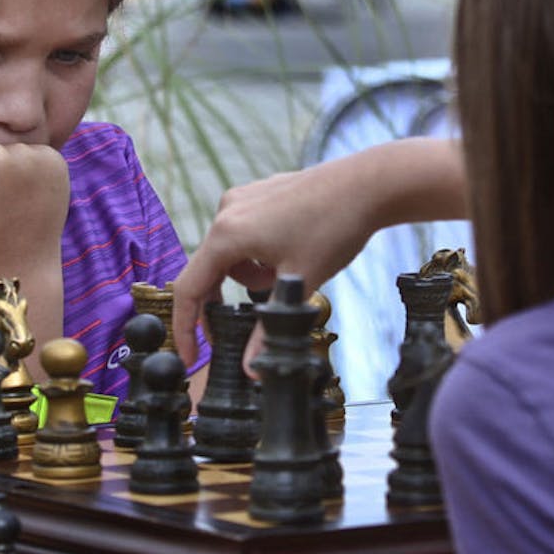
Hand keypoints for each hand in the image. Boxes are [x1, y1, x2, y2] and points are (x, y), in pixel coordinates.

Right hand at [172, 138, 467, 368]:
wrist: (368, 184)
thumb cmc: (333, 228)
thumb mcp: (299, 284)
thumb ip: (268, 330)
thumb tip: (251, 368)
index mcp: (227, 234)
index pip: (188, 290)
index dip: (185, 327)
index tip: (189, 355)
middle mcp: (226, 212)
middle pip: (209, 271)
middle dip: (227, 300)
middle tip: (248, 326)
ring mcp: (242, 199)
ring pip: (231, 254)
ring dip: (250, 276)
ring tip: (288, 275)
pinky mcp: (258, 194)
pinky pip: (245, 234)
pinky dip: (259, 254)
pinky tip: (291, 253)